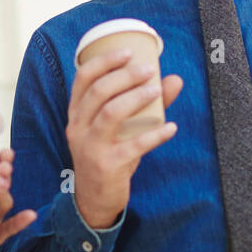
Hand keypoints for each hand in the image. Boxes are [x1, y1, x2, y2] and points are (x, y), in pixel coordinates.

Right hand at [65, 48, 181, 229]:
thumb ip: (145, 105)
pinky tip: (171, 128)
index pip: (83, 78)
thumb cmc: (107, 155)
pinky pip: (133, 146)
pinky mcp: (107, 166)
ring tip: (157, 91)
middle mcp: (78, 127)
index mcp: (76, 114)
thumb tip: (174, 79)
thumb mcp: (118, 130)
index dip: (104, 61)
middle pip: (99, 91)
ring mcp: (91, 147)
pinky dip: (155, 135)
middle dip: (125, 76)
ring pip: (111, 113)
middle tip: (149, 70)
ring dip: (136, 98)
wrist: (94, 199)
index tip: (128, 51)